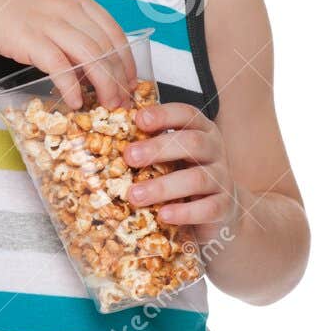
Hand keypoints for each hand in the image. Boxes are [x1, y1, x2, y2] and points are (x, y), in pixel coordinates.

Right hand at [0, 0, 133, 107]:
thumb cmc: (4, 3)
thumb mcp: (44, 1)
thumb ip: (68, 20)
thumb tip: (89, 54)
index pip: (113, 29)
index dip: (126, 58)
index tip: (129, 78)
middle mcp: (65, 7)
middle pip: (106, 46)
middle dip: (119, 77)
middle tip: (122, 100)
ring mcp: (48, 22)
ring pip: (91, 57)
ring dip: (103, 85)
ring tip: (106, 105)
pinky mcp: (30, 39)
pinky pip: (60, 67)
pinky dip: (72, 87)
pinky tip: (75, 102)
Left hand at [124, 102, 238, 241]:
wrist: (222, 212)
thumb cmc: (185, 176)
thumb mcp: (171, 156)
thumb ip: (150, 146)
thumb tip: (105, 143)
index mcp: (200, 130)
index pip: (186, 114)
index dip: (163, 114)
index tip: (138, 120)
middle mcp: (215, 150)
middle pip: (191, 143)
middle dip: (158, 148)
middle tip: (129, 157)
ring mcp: (222, 178)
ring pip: (197, 178)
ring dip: (163, 186)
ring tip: (135, 196)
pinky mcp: (225, 207)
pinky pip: (208, 208)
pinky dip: (184, 212)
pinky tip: (163, 215)